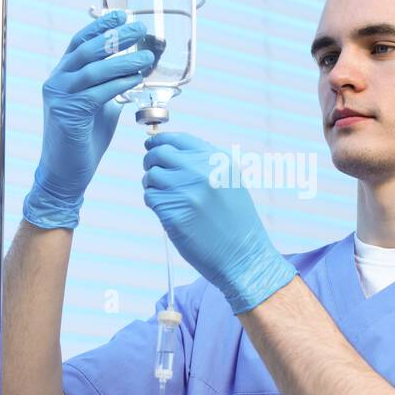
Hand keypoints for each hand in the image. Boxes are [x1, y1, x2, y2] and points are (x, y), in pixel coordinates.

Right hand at [22, 11, 155, 228]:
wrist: (65, 173)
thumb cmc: (83, 140)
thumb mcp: (98, 106)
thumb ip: (109, 87)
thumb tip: (133, 71)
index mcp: (62, 75)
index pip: (80, 42)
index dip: (100, 26)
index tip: (121, 14)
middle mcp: (57, 81)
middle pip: (87, 49)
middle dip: (115, 37)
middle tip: (139, 29)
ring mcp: (59, 97)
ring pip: (93, 69)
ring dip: (123, 61)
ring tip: (147, 56)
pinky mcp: (68, 113)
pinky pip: (97, 92)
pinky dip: (118, 83)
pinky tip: (135, 79)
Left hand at [142, 132, 296, 314]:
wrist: (243, 255)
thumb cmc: (236, 221)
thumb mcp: (230, 181)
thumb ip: (203, 164)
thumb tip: (169, 150)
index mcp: (217, 160)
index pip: (179, 139)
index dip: (161, 140)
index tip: (153, 146)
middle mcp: (201, 171)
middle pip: (159, 153)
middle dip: (151, 161)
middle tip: (154, 173)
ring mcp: (186, 191)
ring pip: (151, 176)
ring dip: (152, 186)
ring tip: (168, 199)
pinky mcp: (173, 212)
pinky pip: (150, 197)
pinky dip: (154, 203)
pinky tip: (169, 212)